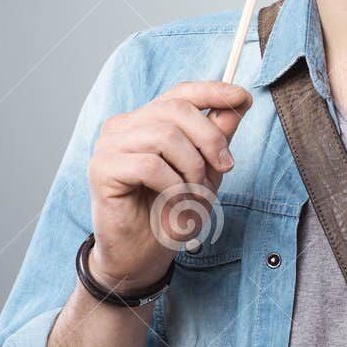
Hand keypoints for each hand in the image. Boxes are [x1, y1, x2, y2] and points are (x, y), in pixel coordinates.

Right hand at [87, 79, 252, 290]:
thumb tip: (237, 103)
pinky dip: (172, 185)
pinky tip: (174, 201)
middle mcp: (125, 126)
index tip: (244, 98)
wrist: (143, 255)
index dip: (213, 90)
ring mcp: (110, 145)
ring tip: (193, 194)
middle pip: (177, 109)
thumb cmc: (170, 213)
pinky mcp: (102, 168)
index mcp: (148, 121)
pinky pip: (149, 164)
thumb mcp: (205, 172)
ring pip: (165, 136)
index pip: (181, 92)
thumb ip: (216, 138)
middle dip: (211, 139)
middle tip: (225, 168)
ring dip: (191, 168)